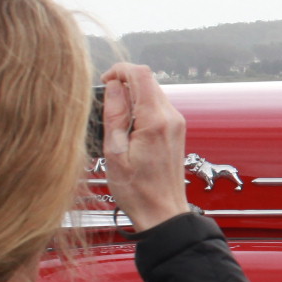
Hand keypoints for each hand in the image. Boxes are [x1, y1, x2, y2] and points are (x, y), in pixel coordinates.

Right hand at [99, 65, 191, 229]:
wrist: (162, 211)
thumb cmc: (137, 190)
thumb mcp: (115, 152)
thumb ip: (115, 115)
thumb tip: (114, 86)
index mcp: (155, 120)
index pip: (141, 74)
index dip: (119, 70)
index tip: (105, 81)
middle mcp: (171, 117)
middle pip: (148, 81)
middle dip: (124, 84)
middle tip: (107, 105)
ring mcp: (176, 123)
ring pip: (152, 93)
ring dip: (132, 98)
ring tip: (117, 124)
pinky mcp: (176, 130)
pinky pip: (157, 107)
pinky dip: (140, 109)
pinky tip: (129, 130)